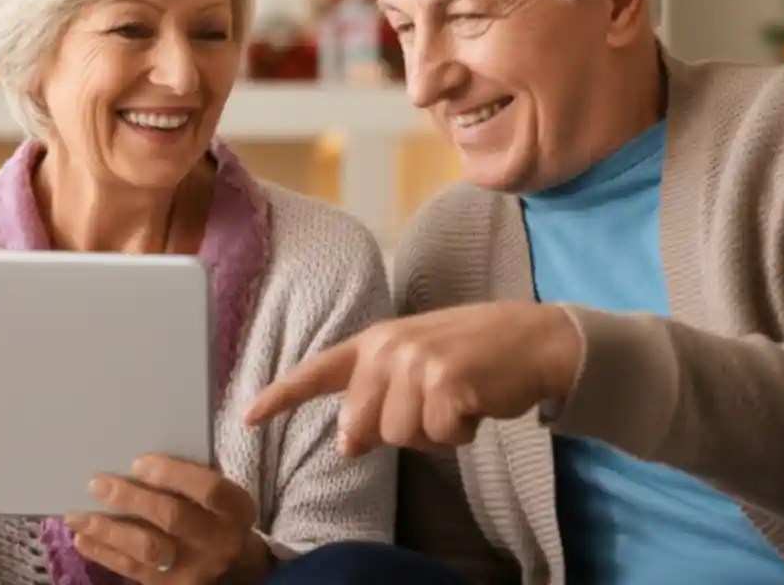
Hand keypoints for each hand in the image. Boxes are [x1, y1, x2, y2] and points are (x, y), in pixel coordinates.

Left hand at [68, 456, 270, 584]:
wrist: (237, 573)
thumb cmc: (220, 520)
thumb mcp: (223, 499)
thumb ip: (194, 480)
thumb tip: (140, 463)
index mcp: (236, 511)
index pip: (209, 489)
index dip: (172, 474)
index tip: (138, 462)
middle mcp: (218, 542)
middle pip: (173, 517)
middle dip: (131, 498)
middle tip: (97, 484)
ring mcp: (194, 570)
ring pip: (147, 548)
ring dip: (108, 529)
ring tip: (77, 515)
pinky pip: (133, 570)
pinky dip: (104, 553)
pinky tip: (83, 538)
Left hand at [246, 301, 581, 455]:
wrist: (535, 338)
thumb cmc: (476, 355)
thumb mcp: (419, 364)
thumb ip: (377, 396)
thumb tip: (347, 445)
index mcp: (376, 340)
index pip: (318, 371)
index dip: (281, 397)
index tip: (248, 417)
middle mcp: (388, 348)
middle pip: (363, 426)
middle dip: (398, 431)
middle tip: (436, 403)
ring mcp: (416, 364)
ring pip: (402, 438)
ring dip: (435, 433)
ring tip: (459, 400)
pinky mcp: (446, 384)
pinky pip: (440, 438)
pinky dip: (462, 433)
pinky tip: (477, 404)